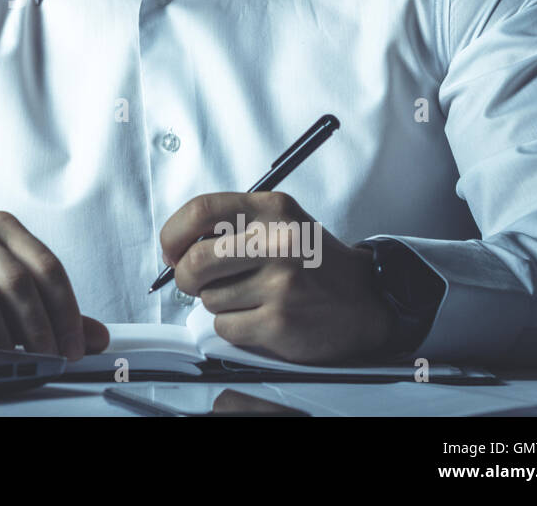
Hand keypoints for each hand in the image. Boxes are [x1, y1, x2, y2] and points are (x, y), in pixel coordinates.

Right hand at [0, 211, 108, 360]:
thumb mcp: (5, 305)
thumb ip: (49, 316)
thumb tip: (98, 336)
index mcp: (1, 228)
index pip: (46, 265)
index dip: (66, 311)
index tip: (74, 348)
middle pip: (16, 279)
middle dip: (37, 328)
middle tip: (46, 360)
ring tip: (5, 362)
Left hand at [158, 191, 393, 363]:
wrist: (366, 299)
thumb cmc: (312, 260)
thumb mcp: (279, 221)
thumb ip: (230, 225)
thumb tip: (174, 248)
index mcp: (272, 210)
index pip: (200, 210)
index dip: (173, 234)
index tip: (171, 250)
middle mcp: (278, 243)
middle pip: (195, 260)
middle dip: (184, 276)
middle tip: (194, 281)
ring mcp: (281, 284)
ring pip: (208, 298)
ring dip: (216, 302)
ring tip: (248, 295)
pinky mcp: (280, 322)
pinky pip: (225, 326)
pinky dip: (232, 325)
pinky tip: (258, 316)